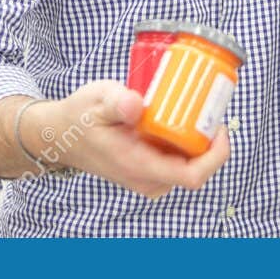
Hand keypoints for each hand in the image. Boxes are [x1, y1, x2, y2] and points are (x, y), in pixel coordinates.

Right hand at [34, 80, 229, 199]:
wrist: (60, 136)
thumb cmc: (79, 118)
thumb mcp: (96, 100)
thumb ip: (117, 102)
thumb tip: (137, 104)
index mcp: (138, 165)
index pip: (192, 176)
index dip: (215, 155)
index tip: (218, 126)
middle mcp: (146, 178)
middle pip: (196, 170)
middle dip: (210, 141)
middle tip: (209, 107)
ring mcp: (147, 177)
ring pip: (187, 166)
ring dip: (197, 141)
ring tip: (196, 109)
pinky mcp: (147, 170)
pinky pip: (176, 161)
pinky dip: (183, 142)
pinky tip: (180, 119)